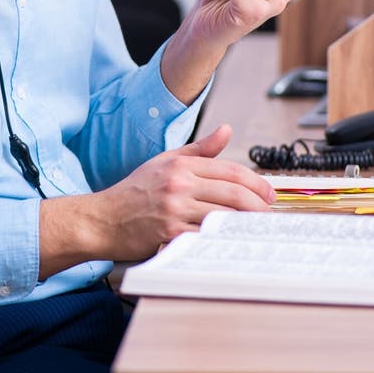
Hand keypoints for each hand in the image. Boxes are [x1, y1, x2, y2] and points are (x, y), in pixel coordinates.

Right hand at [87, 124, 275, 262]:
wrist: (104, 219)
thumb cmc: (135, 191)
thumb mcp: (165, 161)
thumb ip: (199, 149)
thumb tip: (226, 130)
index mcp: (181, 164)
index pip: (229, 170)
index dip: (256, 183)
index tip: (269, 194)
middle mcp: (179, 183)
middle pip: (233, 193)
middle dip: (259, 204)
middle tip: (270, 214)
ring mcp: (175, 208)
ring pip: (224, 215)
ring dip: (246, 224)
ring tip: (259, 229)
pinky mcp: (170, 232)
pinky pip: (206, 236)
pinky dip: (223, 240)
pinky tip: (235, 242)